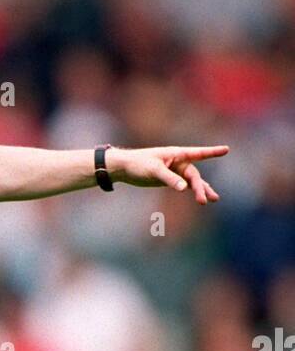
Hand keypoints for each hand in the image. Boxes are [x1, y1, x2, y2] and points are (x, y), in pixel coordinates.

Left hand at [107, 144, 228, 202]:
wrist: (125, 168)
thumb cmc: (138, 164)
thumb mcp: (154, 171)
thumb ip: (169, 179)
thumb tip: (184, 188)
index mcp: (176, 154)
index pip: (198, 153)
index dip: (212, 152)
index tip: (226, 150)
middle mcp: (179, 161)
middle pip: (194, 175)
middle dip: (200, 188)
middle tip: (205, 201)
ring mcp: (176, 171)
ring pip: (193, 181)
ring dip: (202, 190)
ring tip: (214, 199)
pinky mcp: (171, 179)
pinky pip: (186, 185)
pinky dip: (194, 191)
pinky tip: (203, 198)